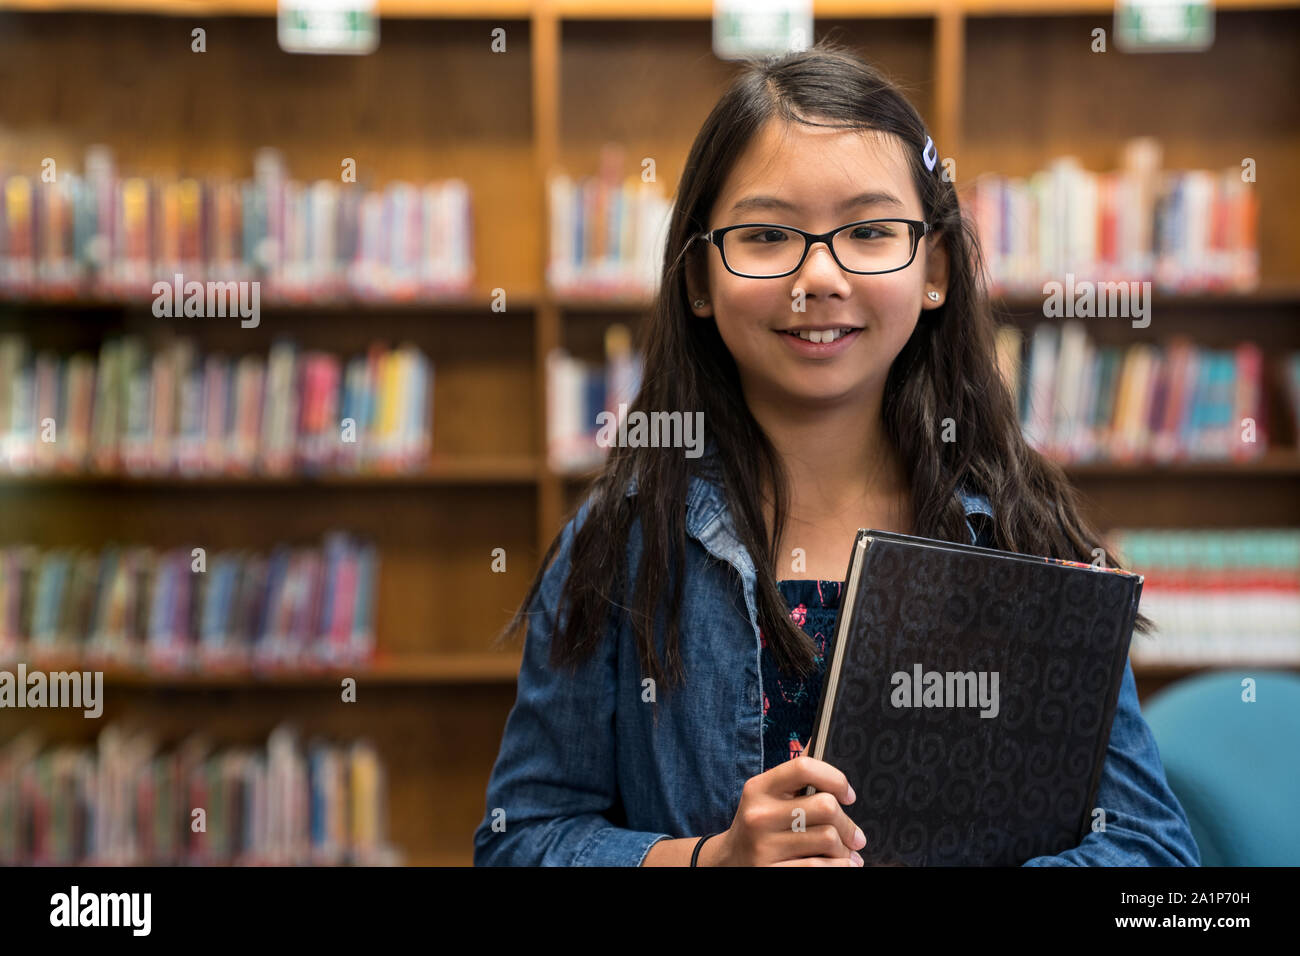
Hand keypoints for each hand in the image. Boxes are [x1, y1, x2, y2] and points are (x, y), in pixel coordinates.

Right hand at [702, 755, 865, 865]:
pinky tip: (842, 865)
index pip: (804, 767)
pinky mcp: (771, 871)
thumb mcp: (768, 795)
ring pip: (829, 839)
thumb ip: (795, 772)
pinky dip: (840, 867)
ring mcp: (764, 846)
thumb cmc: (760, 823)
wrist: (729, 863)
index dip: (836, 778)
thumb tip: (819, 736)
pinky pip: (820, 867)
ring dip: (846, 850)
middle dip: (848, 824)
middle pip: (826, 806)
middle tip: (855, 836)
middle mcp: (759, 815)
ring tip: (847, 852)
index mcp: (759, 788)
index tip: (848, 796)